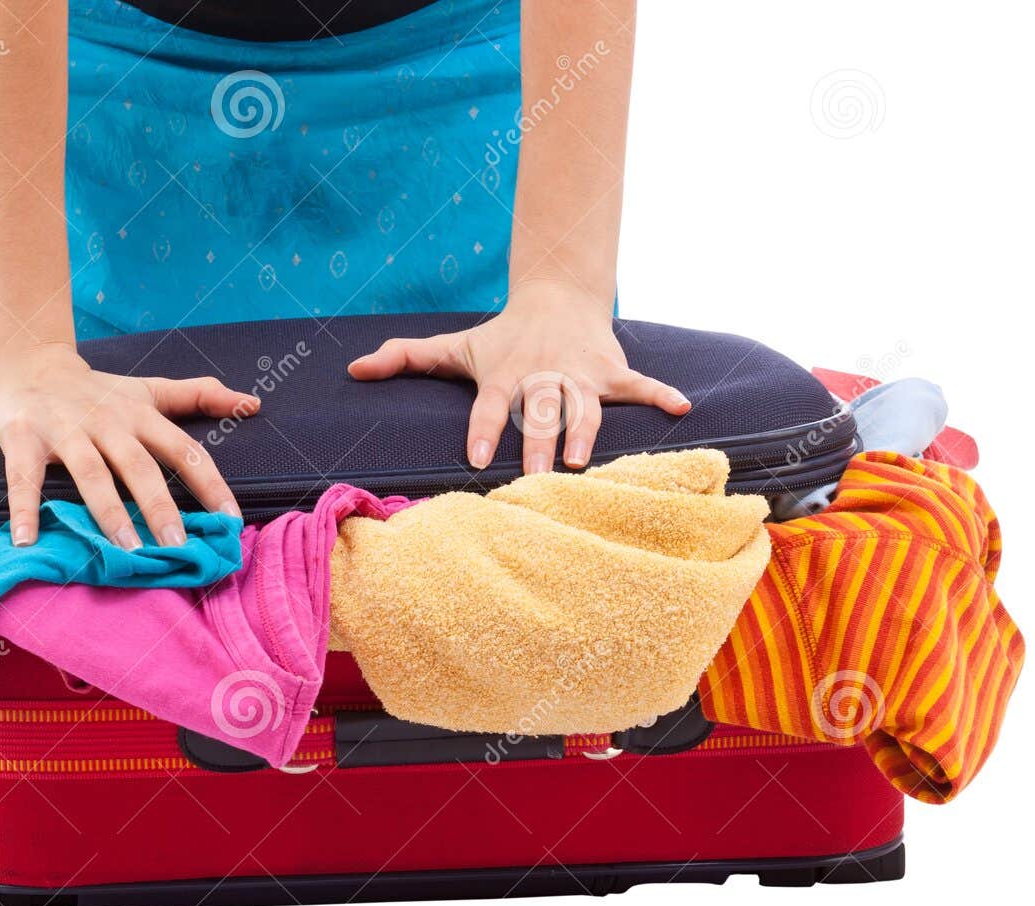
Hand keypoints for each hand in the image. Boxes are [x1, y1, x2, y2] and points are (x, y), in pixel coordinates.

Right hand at [0, 342, 258, 547]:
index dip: (209, 482)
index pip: (183, 448)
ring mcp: (64, 429)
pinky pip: (24, 477)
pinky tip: (27, 542)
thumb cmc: (96, 390)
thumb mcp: (148, 390)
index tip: (230, 519)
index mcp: (140, 415)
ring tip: (124, 550)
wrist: (26, 363)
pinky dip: (25, 510)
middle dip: (159, 506)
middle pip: (138, 465)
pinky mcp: (22, 437)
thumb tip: (253, 403)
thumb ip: (199, 396)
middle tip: (177, 547)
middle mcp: (106, 421)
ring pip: (90, 472)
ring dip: (107, 512)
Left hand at [346, 281, 689, 473]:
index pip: (489, 405)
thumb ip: (404, 359)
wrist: (555, 297)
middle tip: (534, 479)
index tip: (475, 457)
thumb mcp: (453, 347)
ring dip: (586, 432)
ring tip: (582, 464)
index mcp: (503, 374)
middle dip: (537, 443)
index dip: (481, 428)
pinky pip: (638, 385)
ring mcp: (579, 373)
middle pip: (539, 411)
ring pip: (584, 405)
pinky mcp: (611, 371)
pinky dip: (661, 395)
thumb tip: (352, 370)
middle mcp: (542, 375)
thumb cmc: (500, 337)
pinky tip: (682, 409)